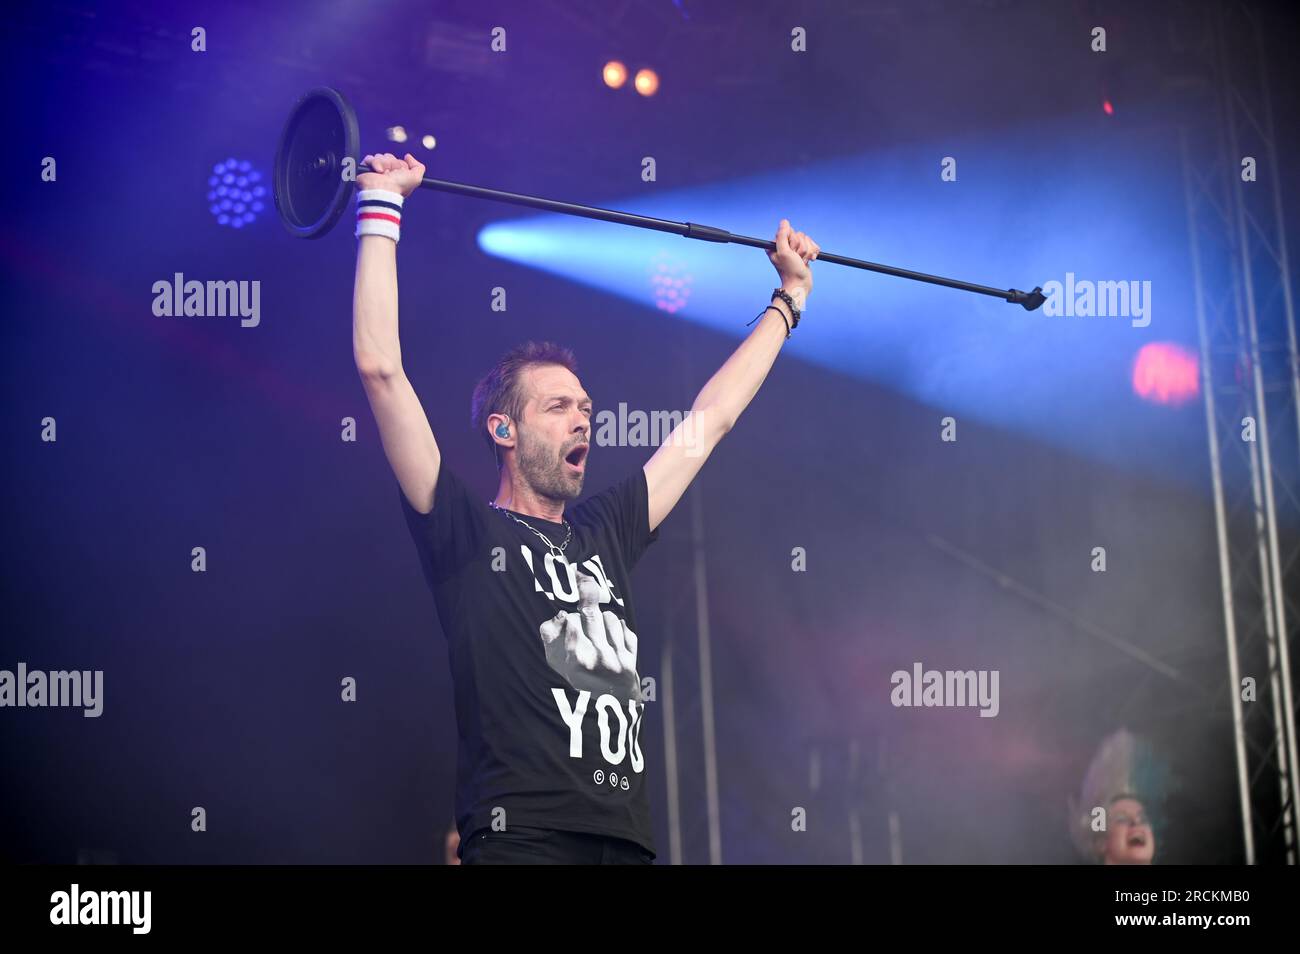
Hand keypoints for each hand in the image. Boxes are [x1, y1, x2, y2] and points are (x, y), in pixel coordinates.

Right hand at [358, 152, 425, 197]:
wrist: (383, 190)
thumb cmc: (398, 187)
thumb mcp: (415, 178)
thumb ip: (418, 167)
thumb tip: (408, 156)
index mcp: (395, 176)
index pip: (398, 161)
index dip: (400, 165)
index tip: (400, 172)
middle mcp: (385, 173)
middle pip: (389, 157)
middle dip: (392, 163)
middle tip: (391, 174)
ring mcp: (374, 171)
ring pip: (380, 156)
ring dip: (383, 163)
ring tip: (383, 173)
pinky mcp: (365, 169)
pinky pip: (369, 158)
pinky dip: (374, 163)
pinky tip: (377, 171)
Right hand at [538, 571, 640, 700]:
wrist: (610, 701)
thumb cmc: (578, 676)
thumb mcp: (557, 662)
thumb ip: (550, 637)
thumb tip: (559, 616)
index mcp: (576, 663)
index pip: (571, 628)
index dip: (566, 618)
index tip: (564, 613)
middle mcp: (598, 660)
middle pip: (591, 614)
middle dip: (586, 590)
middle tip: (579, 575)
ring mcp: (617, 658)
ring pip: (609, 617)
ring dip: (601, 617)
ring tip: (596, 629)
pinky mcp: (632, 657)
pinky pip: (624, 626)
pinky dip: (617, 627)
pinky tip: (611, 637)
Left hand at [767, 218, 819, 302]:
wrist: (800, 285)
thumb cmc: (790, 271)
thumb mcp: (784, 252)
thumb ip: (782, 236)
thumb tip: (784, 222)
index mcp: (776, 244)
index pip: (789, 230)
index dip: (793, 241)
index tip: (790, 252)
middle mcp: (784, 246)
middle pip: (799, 235)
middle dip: (801, 248)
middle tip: (796, 259)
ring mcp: (795, 250)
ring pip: (807, 240)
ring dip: (807, 252)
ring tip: (802, 262)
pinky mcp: (804, 253)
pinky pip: (813, 245)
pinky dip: (813, 253)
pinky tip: (809, 261)